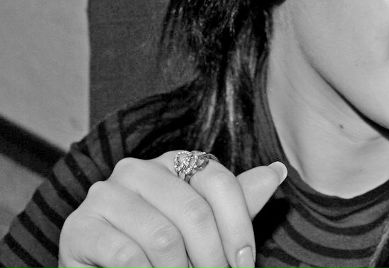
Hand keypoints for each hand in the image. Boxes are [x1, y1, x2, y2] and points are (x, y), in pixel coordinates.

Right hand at [59, 151, 286, 267]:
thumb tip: (277, 171)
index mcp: (173, 162)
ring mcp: (104, 194)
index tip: (245, 263)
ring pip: (163, 237)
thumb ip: (237, 201)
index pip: (218, 181)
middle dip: (213, 257)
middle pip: (194, 210)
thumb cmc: (163, 253)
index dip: (238, 225)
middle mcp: (137, 169)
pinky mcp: (80, 227)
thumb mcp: (205, 226)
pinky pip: (128, 256)